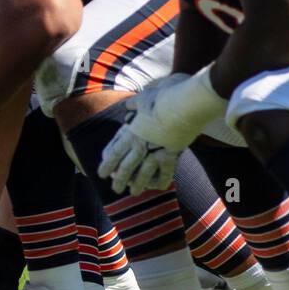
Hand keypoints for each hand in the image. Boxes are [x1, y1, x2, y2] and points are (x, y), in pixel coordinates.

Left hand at [97, 71, 224, 195]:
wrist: (186, 103)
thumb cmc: (163, 96)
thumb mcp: (143, 98)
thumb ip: (134, 105)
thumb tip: (127, 106)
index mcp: (131, 131)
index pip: (114, 151)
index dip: (107, 163)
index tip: (102, 172)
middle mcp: (141, 144)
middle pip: (126, 166)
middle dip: (119, 179)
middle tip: (114, 188)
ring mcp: (156, 151)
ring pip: (143, 173)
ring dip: (137, 185)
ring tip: (132, 193)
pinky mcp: (173, 154)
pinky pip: (166, 172)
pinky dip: (162, 180)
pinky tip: (159, 188)